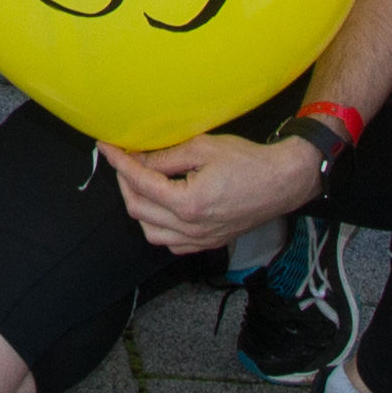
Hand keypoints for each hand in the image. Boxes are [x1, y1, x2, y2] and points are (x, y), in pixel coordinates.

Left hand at [104, 124, 324, 256]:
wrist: (283, 182)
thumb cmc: (249, 162)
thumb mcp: (203, 148)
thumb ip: (166, 156)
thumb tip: (138, 157)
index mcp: (188, 203)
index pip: (140, 183)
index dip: (120, 163)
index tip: (108, 148)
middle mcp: (192, 227)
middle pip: (139, 211)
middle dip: (125, 184)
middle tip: (125, 163)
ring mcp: (200, 239)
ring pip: (151, 233)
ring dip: (139, 209)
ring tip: (142, 185)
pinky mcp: (209, 243)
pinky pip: (171, 244)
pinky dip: (159, 227)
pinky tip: (162, 208)